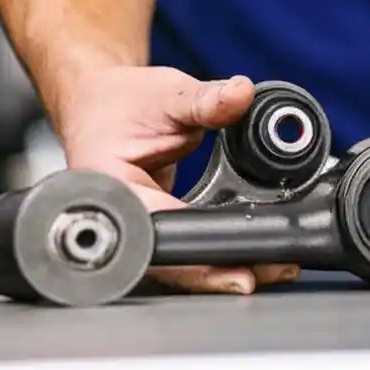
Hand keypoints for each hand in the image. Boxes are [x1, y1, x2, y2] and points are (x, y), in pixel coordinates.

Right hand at [52, 66, 299, 293]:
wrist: (100, 105)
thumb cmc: (118, 102)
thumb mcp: (166, 94)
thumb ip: (205, 99)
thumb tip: (240, 95)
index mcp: (108, 189)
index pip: (156, 236)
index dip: (198, 260)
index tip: (236, 270)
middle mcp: (118, 218)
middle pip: (170, 264)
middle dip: (217, 275)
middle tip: (265, 273)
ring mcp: (137, 229)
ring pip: (180, 266)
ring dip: (222, 270)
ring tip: (269, 268)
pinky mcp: (158, 229)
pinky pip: (189, 250)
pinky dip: (218, 253)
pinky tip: (251, 256)